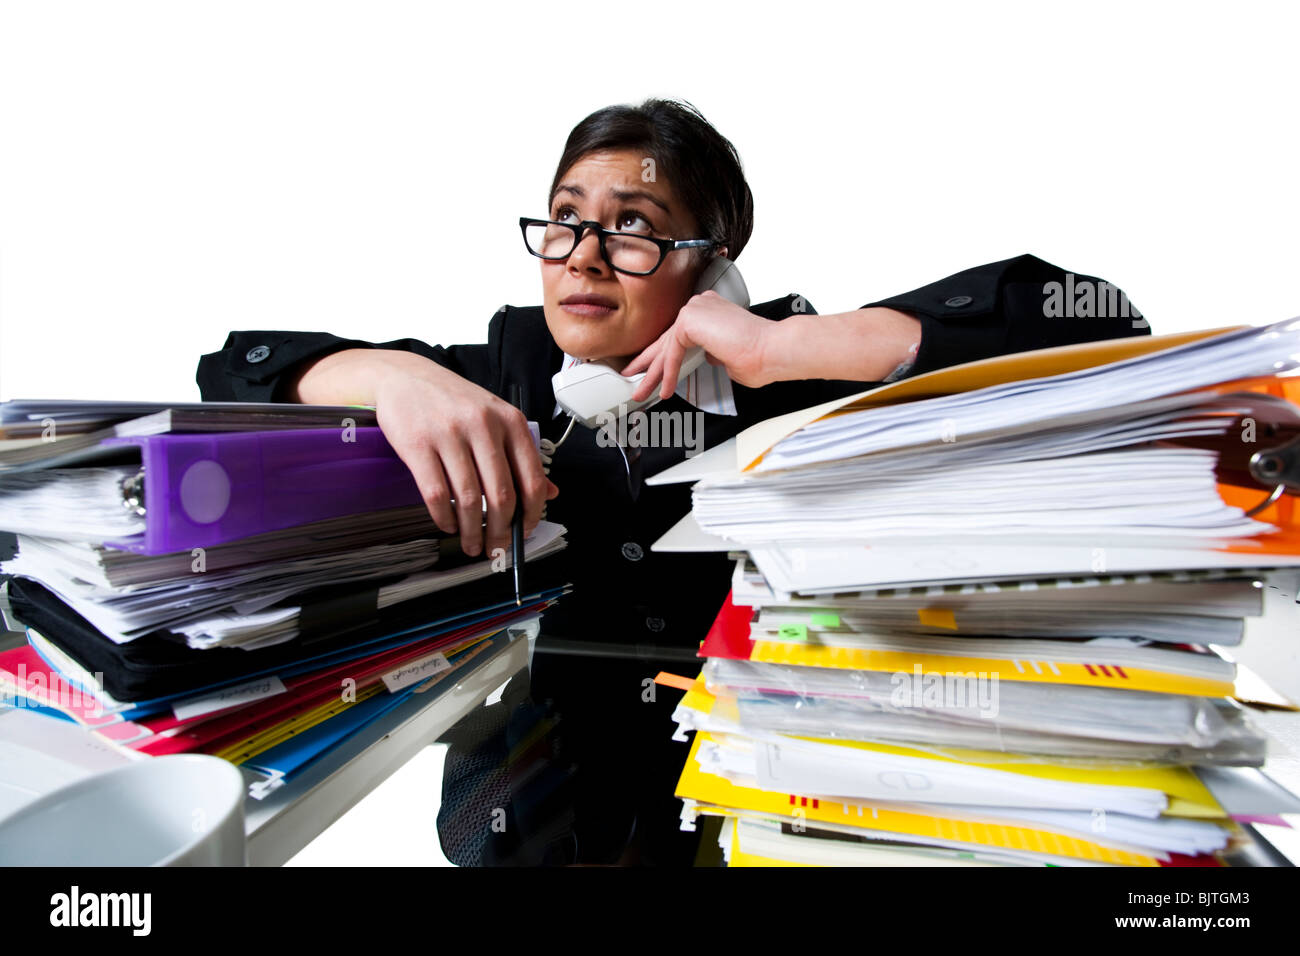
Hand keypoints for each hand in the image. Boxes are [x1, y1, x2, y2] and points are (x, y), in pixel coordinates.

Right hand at [368, 356, 557, 557]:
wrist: (405, 377)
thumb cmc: (453, 401)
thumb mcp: (495, 418)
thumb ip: (522, 455)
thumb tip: (549, 493)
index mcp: (510, 421)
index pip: (532, 479)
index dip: (531, 515)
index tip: (524, 532)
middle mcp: (483, 426)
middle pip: (501, 495)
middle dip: (500, 531)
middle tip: (496, 548)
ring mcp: (450, 434)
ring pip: (470, 499)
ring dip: (472, 531)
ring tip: (471, 543)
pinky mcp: (418, 444)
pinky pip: (437, 494)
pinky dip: (444, 518)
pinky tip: (448, 524)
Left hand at [620, 291, 776, 401]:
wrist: (771, 350)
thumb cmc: (760, 356)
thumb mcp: (729, 357)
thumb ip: (714, 354)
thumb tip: (707, 357)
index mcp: (711, 311)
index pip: (680, 335)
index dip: (663, 354)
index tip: (651, 369)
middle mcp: (702, 305)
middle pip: (667, 338)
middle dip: (649, 362)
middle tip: (632, 377)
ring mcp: (696, 308)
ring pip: (666, 345)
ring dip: (654, 372)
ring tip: (642, 391)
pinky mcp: (691, 318)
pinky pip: (672, 350)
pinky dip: (668, 371)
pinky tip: (666, 388)